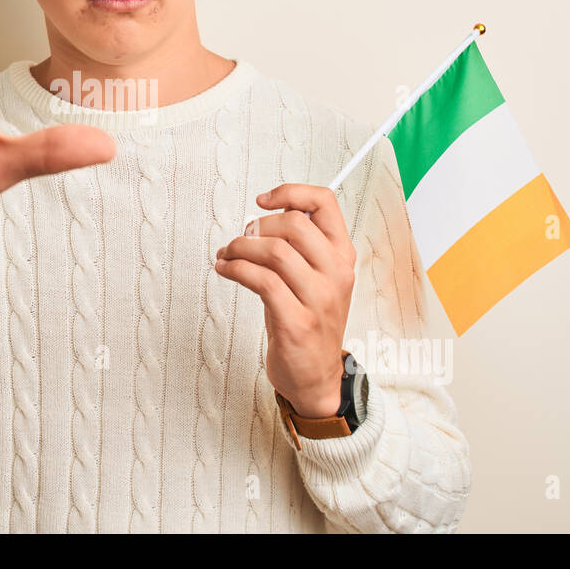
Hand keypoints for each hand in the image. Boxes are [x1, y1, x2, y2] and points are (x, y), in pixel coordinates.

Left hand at [213, 184, 355, 417]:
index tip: (263, 201)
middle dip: (255, 226)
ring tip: (226, 256)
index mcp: (343, 256)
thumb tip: (267, 213)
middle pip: (293, 224)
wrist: (316, 376)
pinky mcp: (297, 322)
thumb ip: (301, 245)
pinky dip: (235, 269)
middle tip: (239, 239)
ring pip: (273, 251)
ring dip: (239, 248)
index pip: (325, 203)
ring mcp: (319, 299)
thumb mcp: (316, 277)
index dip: (290, 192)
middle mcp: (336, 274)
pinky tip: (226, 270)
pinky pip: (261, 281)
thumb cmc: (310, 321)